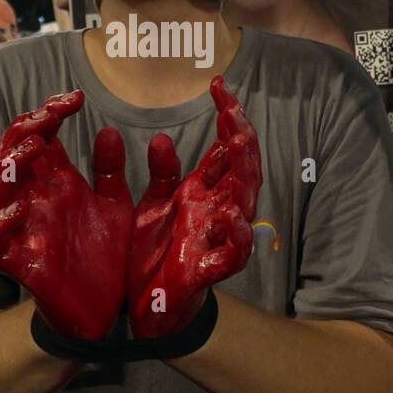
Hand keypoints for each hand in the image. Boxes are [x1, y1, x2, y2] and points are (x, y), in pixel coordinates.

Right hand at [0, 91, 132, 340]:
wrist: (106, 311)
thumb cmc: (106, 256)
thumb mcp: (117, 207)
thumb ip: (112, 171)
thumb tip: (108, 131)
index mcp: (58, 183)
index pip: (39, 136)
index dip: (49, 111)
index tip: (76, 97)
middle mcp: (36, 201)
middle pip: (12, 154)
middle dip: (26, 129)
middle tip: (52, 114)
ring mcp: (24, 230)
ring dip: (9, 168)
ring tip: (32, 148)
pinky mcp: (20, 264)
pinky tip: (17, 212)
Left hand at [128, 77, 260, 337]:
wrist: (148, 308)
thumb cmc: (156, 254)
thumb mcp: (152, 206)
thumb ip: (159, 173)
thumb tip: (164, 139)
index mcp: (201, 191)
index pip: (224, 146)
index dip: (227, 116)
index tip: (218, 84)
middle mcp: (216, 210)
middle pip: (241, 168)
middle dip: (240, 138)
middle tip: (232, 109)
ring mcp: (216, 239)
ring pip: (244, 204)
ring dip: (243, 175)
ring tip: (235, 144)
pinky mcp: (208, 270)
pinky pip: (232, 254)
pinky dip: (237, 237)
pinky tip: (233, 218)